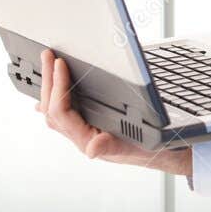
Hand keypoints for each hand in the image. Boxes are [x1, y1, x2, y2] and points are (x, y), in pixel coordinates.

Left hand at [37, 49, 191, 177]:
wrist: (163, 155)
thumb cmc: (151, 150)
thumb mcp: (136, 145)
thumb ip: (112, 146)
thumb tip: (91, 149)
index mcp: (88, 140)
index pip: (61, 113)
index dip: (58, 87)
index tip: (60, 64)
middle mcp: (80, 137)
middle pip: (51, 109)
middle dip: (48, 81)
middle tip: (48, 56)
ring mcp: (81, 132)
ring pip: (54, 110)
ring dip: (49, 86)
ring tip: (48, 65)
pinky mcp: (87, 126)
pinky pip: (63, 113)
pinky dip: (55, 97)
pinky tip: (51, 91)